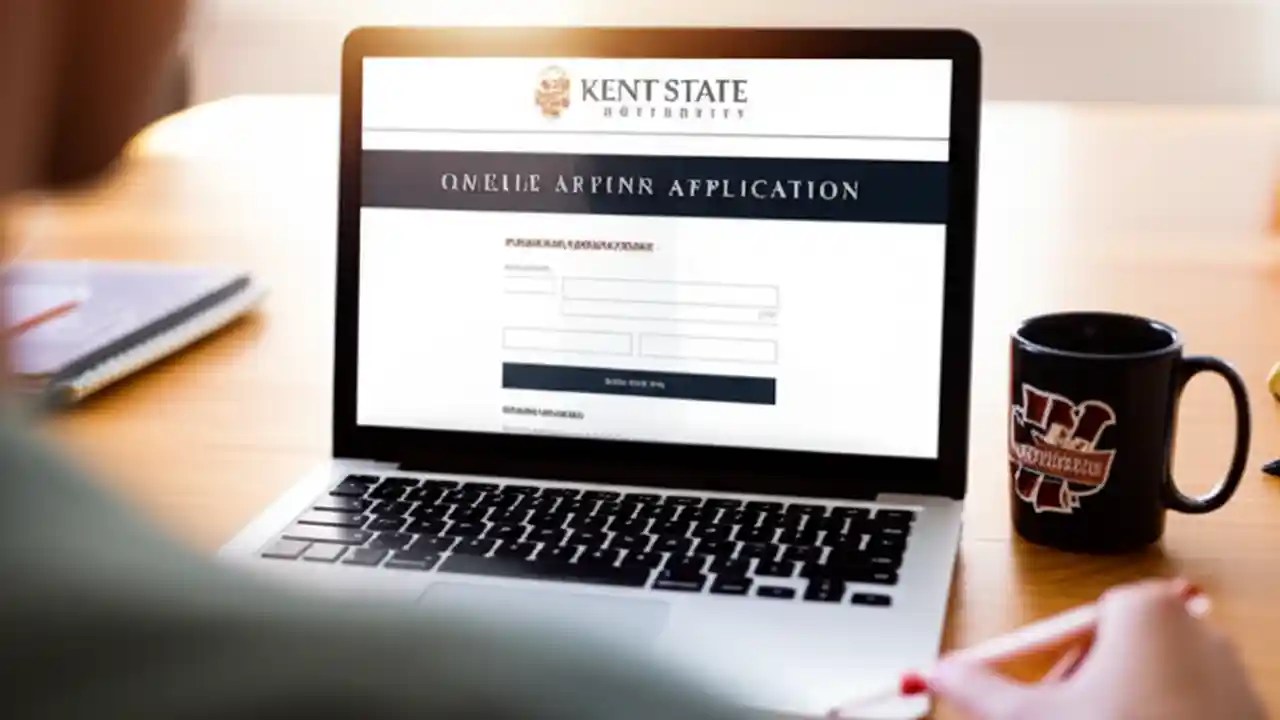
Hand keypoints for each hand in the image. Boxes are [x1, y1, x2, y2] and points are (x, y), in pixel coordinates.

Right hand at [929, 580, 1266, 719]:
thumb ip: (980, 686)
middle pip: (1105, 655)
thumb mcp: (1035, 716)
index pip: (1070, 623)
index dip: (1043, 664)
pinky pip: (1180, 707)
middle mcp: (1195, 630)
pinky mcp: (1242, 711)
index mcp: (1146, 611)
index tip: (1029, 695)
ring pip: (1141, 687)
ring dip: (1110, 710)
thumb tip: (941, 671)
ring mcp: (1226, 674)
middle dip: (1076, 693)